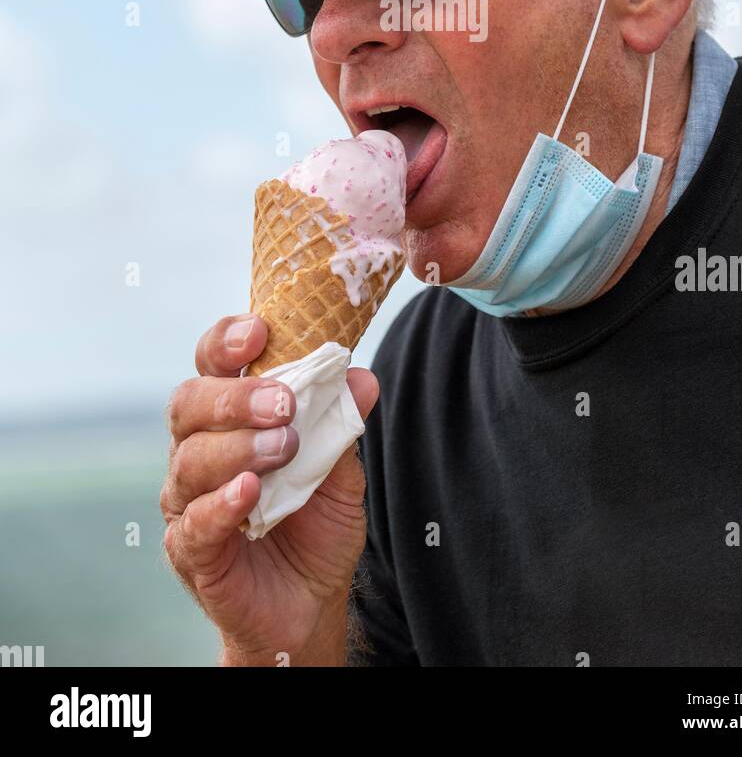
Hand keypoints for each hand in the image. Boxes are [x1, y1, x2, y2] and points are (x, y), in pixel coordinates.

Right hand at [162, 313, 378, 663]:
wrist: (309, 603)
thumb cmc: (315, 526)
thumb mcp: (342, 470)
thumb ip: (341, 425)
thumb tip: (361, 377)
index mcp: (229, 418)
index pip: (211, 364)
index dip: (226, 341)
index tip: (259, 331)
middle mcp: (197, 450)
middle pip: (189, 403)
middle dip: (235, 395)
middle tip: (284, 402)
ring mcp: (187, 500)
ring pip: (190, 458)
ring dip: (238, 445)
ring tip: (283, 448)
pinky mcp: (190, 550)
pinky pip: (194, 521)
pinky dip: (221, 502)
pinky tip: (249, 491)